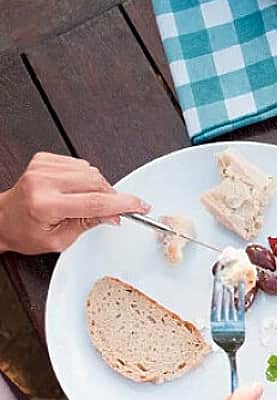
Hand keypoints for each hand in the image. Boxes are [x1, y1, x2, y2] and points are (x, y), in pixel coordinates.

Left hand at [0, 153, 147, 254]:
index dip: (123, 204)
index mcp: (45, 204)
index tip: (140, 206)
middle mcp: (42, 182)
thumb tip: (115, 213)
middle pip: (97, 183)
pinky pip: (80, 164)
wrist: (2, 219)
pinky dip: (85, 176)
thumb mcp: (59, 240)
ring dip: (97, 187)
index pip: (95, 201)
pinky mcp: (44, 159)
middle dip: (110, 197)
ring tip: (84, 201)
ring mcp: (42, 168)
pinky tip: (73, 188)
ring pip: (91, 171)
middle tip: (112, 209)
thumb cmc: (25, 232)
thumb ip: (89, 223)